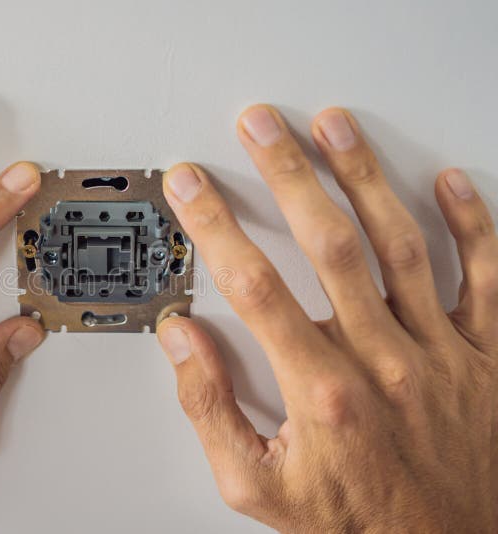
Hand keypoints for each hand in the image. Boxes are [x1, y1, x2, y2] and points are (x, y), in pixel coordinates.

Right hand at [158, 106, 496, 531]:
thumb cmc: (353, 521)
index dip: (215, 225)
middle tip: (262, 126)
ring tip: (335, 127)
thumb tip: (182, 342)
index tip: (193, 187)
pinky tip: (450, 183)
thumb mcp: (255, 484)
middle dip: (287, 173)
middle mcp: (382, 362)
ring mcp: (439, 353)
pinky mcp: (485, 356)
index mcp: (321, 392)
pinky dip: (472, 225)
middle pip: (328, 244)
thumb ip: (210, 409)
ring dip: (364, 176)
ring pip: (400, 244)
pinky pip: (487, 278)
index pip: (254, 286)